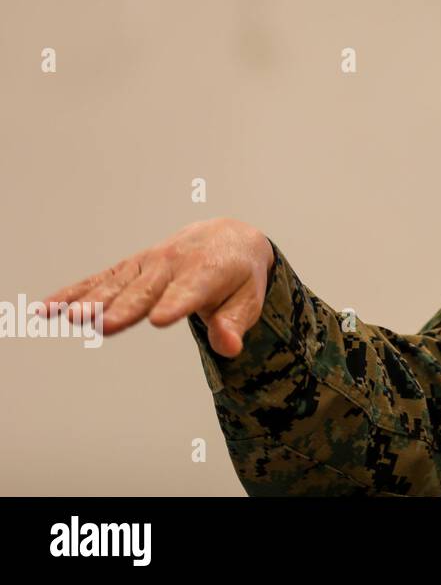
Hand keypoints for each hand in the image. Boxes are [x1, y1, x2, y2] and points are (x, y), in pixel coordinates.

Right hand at [37, 218, 274, 357]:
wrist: (226, 237)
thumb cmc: (239, 275)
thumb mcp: (249, 299)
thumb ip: (235, 323)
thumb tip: (229, 347)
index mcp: (207, 271)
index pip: (190, 291)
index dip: (176, 304)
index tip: (160, 319)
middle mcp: (173, 264)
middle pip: (147, 290)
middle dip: (126, 307)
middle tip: (106, 324)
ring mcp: (147, 264)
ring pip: (118, 284)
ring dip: (94, 301)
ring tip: (73, 318)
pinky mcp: (129, 268)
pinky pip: (99, 281)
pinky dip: (72, 293)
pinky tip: (47, 309)